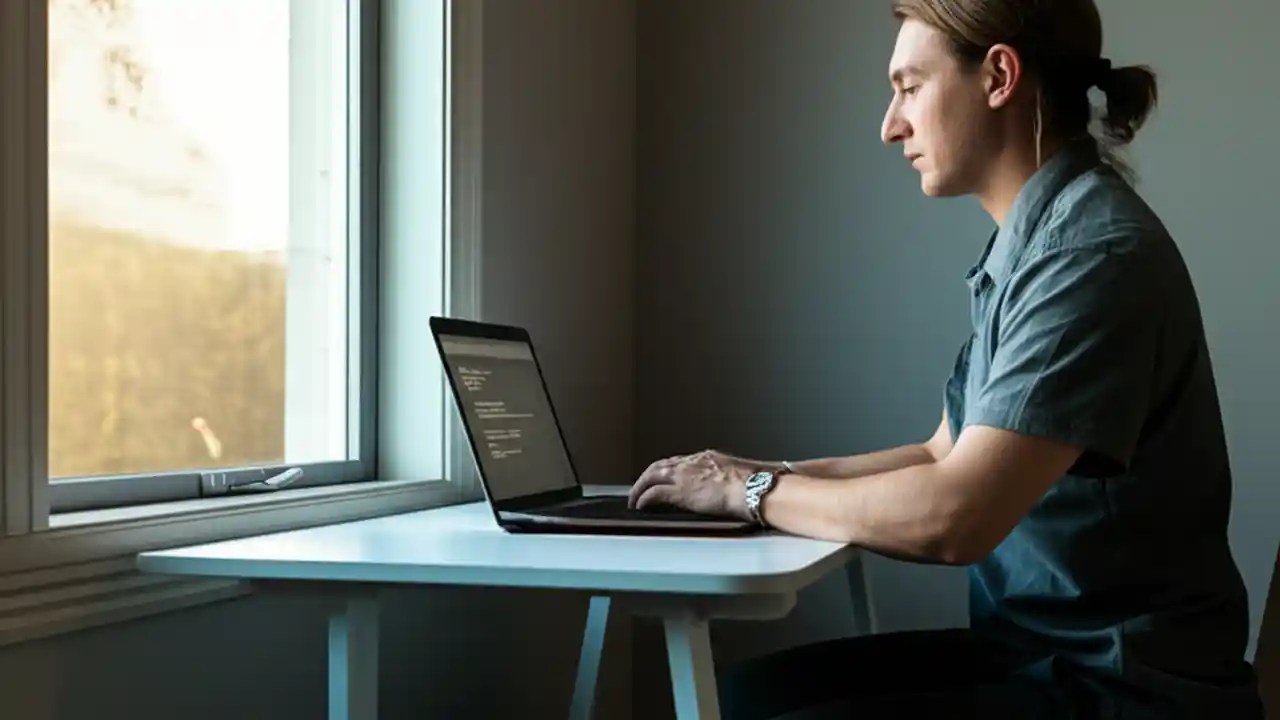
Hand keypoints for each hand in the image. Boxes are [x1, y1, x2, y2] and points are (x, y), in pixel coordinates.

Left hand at [627, 450, 753, 519]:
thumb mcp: (737, 476)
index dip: (668, 470)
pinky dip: (644, 498)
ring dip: (640, 487)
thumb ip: (727, 480)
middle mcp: (692, 463)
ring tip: (634, 499)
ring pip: (652, 475)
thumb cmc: (753, 484)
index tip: (663, 478)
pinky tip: (639, 506)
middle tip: (640, 487)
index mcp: (706, 458)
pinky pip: (654, 493)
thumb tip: (732, 488)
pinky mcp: (680, 492)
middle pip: (661, 465)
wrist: (752, 488)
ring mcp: (684, 476)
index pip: (680, 462)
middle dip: (649, 476)